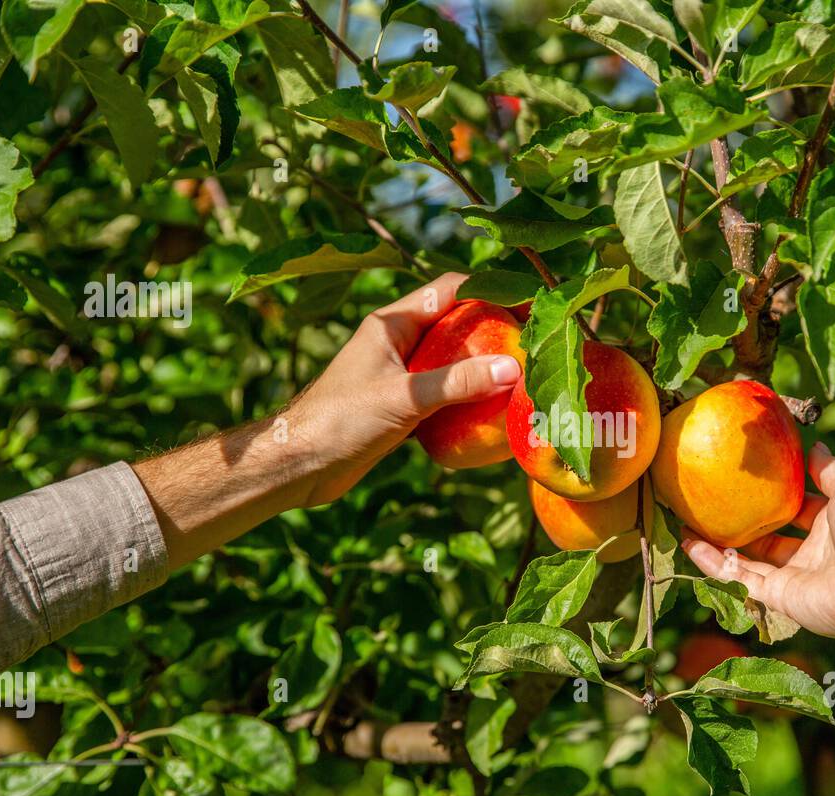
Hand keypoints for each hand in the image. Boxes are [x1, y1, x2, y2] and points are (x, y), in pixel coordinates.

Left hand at [287, 272, 521, 505]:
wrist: (300, 465)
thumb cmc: (342, 420)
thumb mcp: (405, 398)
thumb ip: (457, 382)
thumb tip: (512, 368)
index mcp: (392, 324)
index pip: (449, 291)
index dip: (490, 292)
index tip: (528, 305)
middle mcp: (397, 344)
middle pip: (455, 325)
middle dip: (493, 332)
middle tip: (534, 344)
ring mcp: (399, 376)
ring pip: (452, 362)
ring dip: (482, 369)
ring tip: (524, 377)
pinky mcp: (401, 407)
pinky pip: (444, 395)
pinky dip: (468, 400)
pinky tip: (493, 414)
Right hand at [681, 442, 834, 641]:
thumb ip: (828, 468)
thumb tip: (813, 444)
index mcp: (830, 526)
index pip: (797, 509)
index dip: (772, 495)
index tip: (744, 477)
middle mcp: (811, 553)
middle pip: (767, 537)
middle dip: (738, 522)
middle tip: (707, 501)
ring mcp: (793, 577)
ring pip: (746, 559)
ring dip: (716, 543)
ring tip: (685, 521)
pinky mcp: (778, 597)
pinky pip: (740, 578)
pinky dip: (712, 562)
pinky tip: (688, 542)